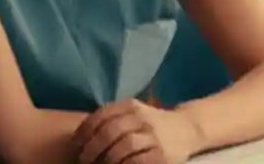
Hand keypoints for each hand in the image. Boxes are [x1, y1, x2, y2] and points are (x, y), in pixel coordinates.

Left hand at [74, 99, 202, 163]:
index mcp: (131, 106)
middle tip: (84, 160)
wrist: (187, 129)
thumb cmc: (151, 125)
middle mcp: (143, 117)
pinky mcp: (163, 154)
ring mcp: (154, 136)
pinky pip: (138, 161)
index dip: (84, 131)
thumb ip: (111, 120)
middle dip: (92, 148)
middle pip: (111, 131)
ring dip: (107, 159)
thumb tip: (79, 140)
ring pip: (124, 146)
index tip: (76, 145)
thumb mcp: (133, 113)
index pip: (102, 115)